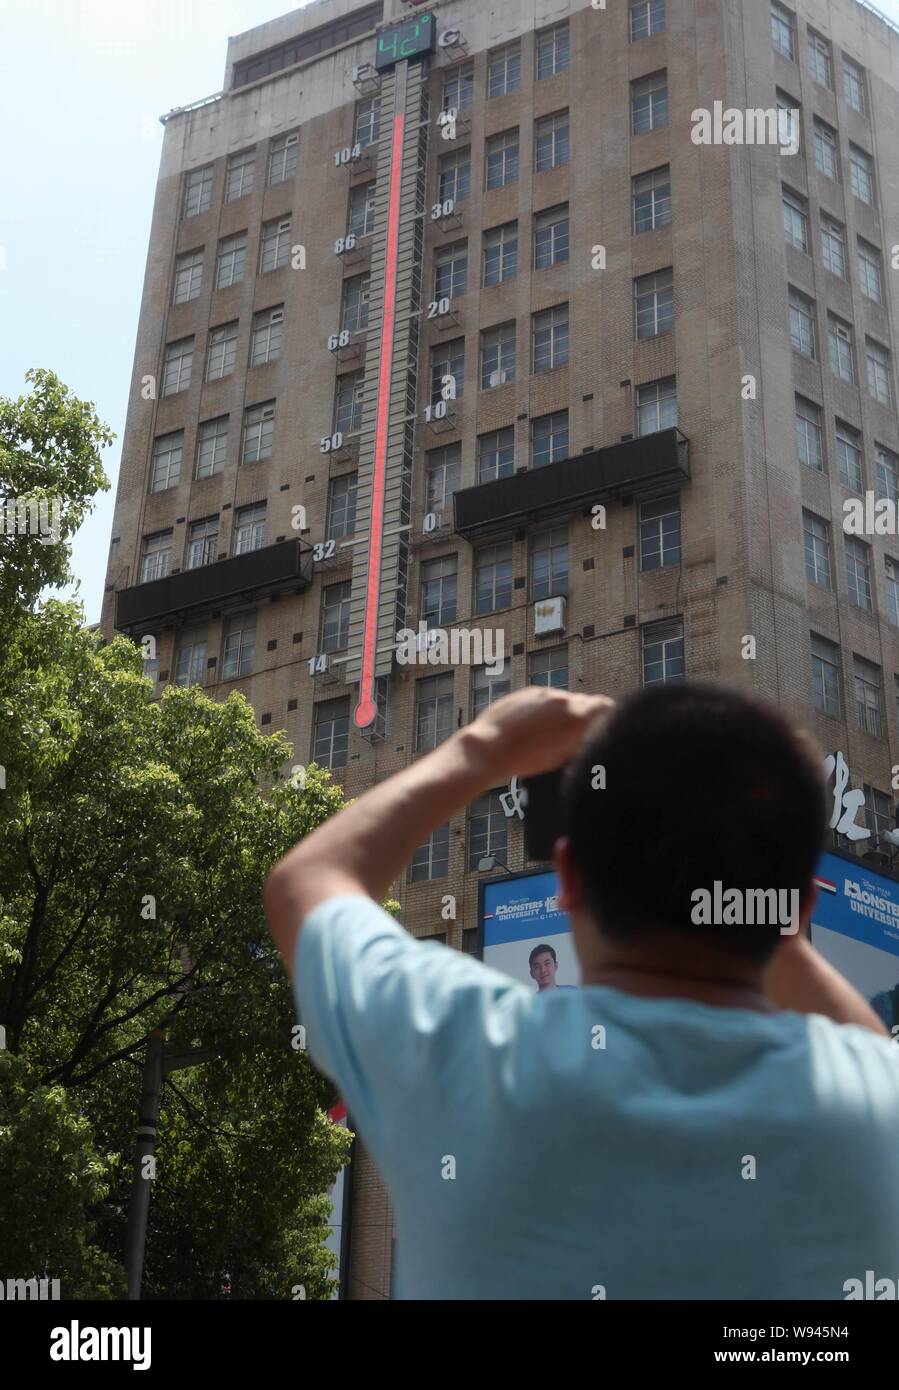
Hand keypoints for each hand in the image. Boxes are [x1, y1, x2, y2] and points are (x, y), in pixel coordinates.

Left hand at [462, 687, 613, 780]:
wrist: (489, 748)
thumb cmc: (524, 760)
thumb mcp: (562, 757)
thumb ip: (581, 742)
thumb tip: (592, 738)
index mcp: (576, 716)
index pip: (606, 706)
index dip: (609, 717)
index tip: (607, 727)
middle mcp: (563, 700)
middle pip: (586, 703)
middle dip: (586, 717)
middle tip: (580, 734)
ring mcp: (544, 694)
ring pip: (564, 701)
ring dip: (564, 713)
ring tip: (552, 733)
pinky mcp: (527, 692)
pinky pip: (545, 699)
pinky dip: (546, 710)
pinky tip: (535, 727)